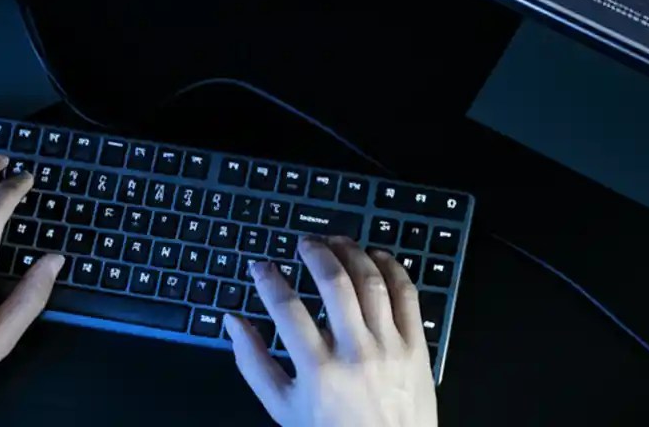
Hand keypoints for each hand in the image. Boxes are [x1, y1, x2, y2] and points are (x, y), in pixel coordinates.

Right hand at [224, 236, 438, 426]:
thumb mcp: (282, 407)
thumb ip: (253, 363)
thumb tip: (233, 322)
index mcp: (317, 370)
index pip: (287, 308)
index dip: (269, 279)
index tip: (261, 266)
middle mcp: (355, 353)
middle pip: (334, 284)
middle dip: (314, 253)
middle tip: (303, 243)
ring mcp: (389, 347)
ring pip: (371, 282)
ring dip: (351, 253)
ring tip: (335, 241)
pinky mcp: (416, 346)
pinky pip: (406, 295)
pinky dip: (392, 268)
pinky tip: (376, 257)